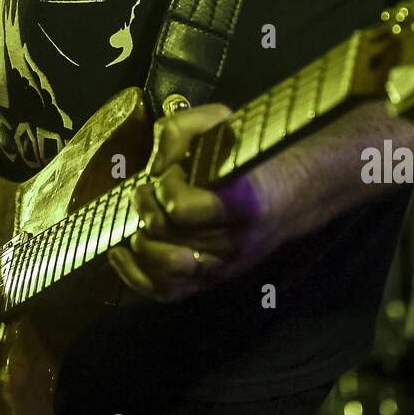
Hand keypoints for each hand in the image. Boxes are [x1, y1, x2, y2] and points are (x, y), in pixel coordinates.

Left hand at [107, 102, 299, 302]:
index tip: (173, 169)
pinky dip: (134, 276)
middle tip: (151, 188)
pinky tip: (119, 253)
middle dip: (148, 206)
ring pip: (163, 270)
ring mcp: (223, 267)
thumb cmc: (254, 153)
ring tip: (145, 216)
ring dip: (142, 240)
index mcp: (243, 202)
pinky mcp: (212, 281)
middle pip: (166, 236)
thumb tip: (155, 165)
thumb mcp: (223, 122)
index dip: (165, 186)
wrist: (294, 191)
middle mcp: (234, 243)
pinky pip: (167, 292)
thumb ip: (181, 129)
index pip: (181, 209)